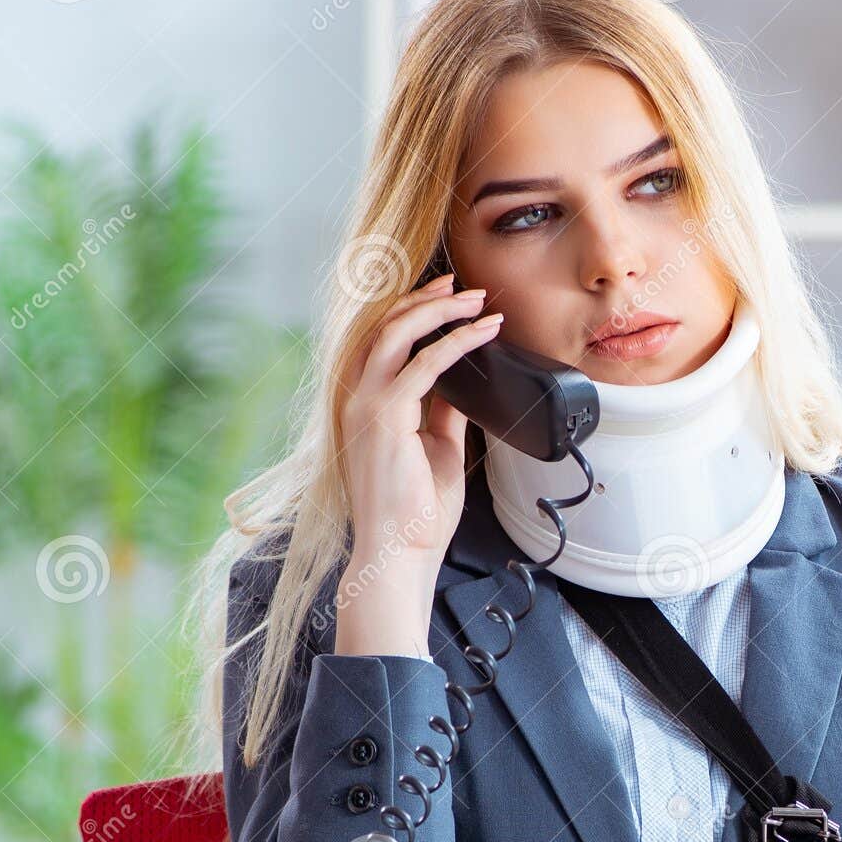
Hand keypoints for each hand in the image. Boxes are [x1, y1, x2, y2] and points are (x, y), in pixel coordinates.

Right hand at [340, 268, 502, 574]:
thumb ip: (444, 413)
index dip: (413, 314)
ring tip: (477, 300)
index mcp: (364, 408)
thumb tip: (462, 386)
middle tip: (464, 287)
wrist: (400, 554)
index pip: (381, 343)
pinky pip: (426, 363)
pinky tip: (484, 332)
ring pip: (397, 332)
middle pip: (383, 326)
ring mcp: (367, 406)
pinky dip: (458, 341)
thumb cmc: (415, 515)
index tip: (449, 299)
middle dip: (425, 299)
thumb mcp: (437, 450)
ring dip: (440, 309)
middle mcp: (358, 400)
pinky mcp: (386, 417)